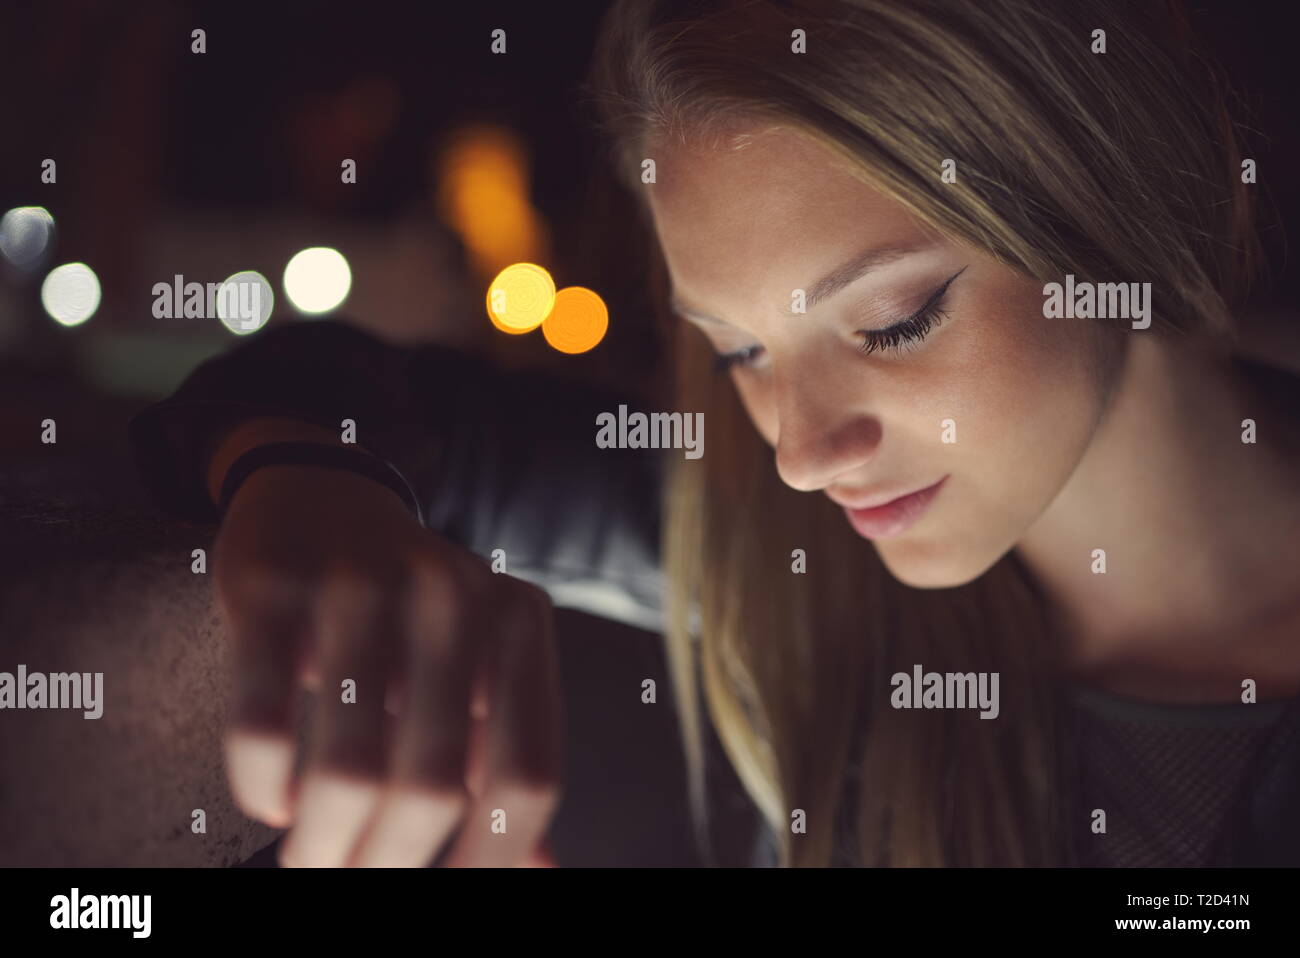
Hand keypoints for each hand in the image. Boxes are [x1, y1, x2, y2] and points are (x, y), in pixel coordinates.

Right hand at [211, 463, 563, 866]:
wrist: (321, 496)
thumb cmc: (411, 612)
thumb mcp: (477, 668)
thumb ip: (502, 760)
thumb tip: (537, 868)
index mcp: (518, 621)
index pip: (530, 771)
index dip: (495, 856)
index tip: (451, 899)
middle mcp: (452, 593)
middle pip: (434, 783)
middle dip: (390, 863)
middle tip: (354, 885)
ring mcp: (360, 582)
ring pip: (348, 765)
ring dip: (323, 842)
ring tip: (312, 860)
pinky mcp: (272, 583)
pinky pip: (263, 721)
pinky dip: (263, 784)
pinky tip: (272, 800)